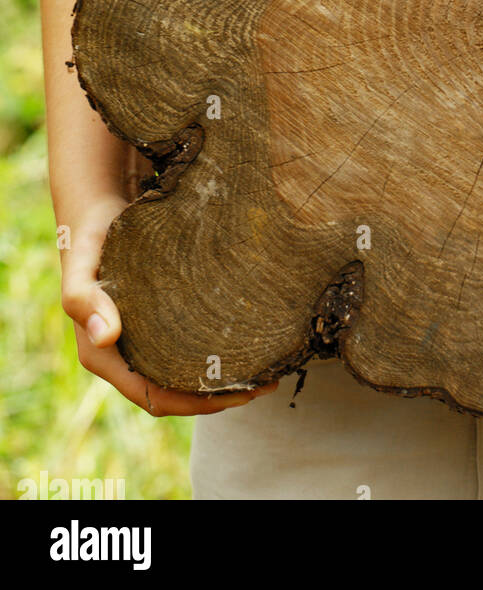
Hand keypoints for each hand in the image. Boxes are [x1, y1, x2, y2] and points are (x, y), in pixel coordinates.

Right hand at [60, 192, 279, 415]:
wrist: (96, 211)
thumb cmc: (89, 238)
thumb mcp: (82, 263)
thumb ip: (85, 298)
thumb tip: (106, 337)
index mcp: (103, 356)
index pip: (155, 397)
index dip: (197, 404)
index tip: (241, 395)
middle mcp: (124, 355)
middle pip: (176, 392)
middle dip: (220, 395)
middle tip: (268, 382)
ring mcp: (143, 339)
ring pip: (184, 373)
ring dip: (224, 377)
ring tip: (268, 368)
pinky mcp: (158, 319)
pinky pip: (188, 346)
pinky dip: (216, 350)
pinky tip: (248, 338)